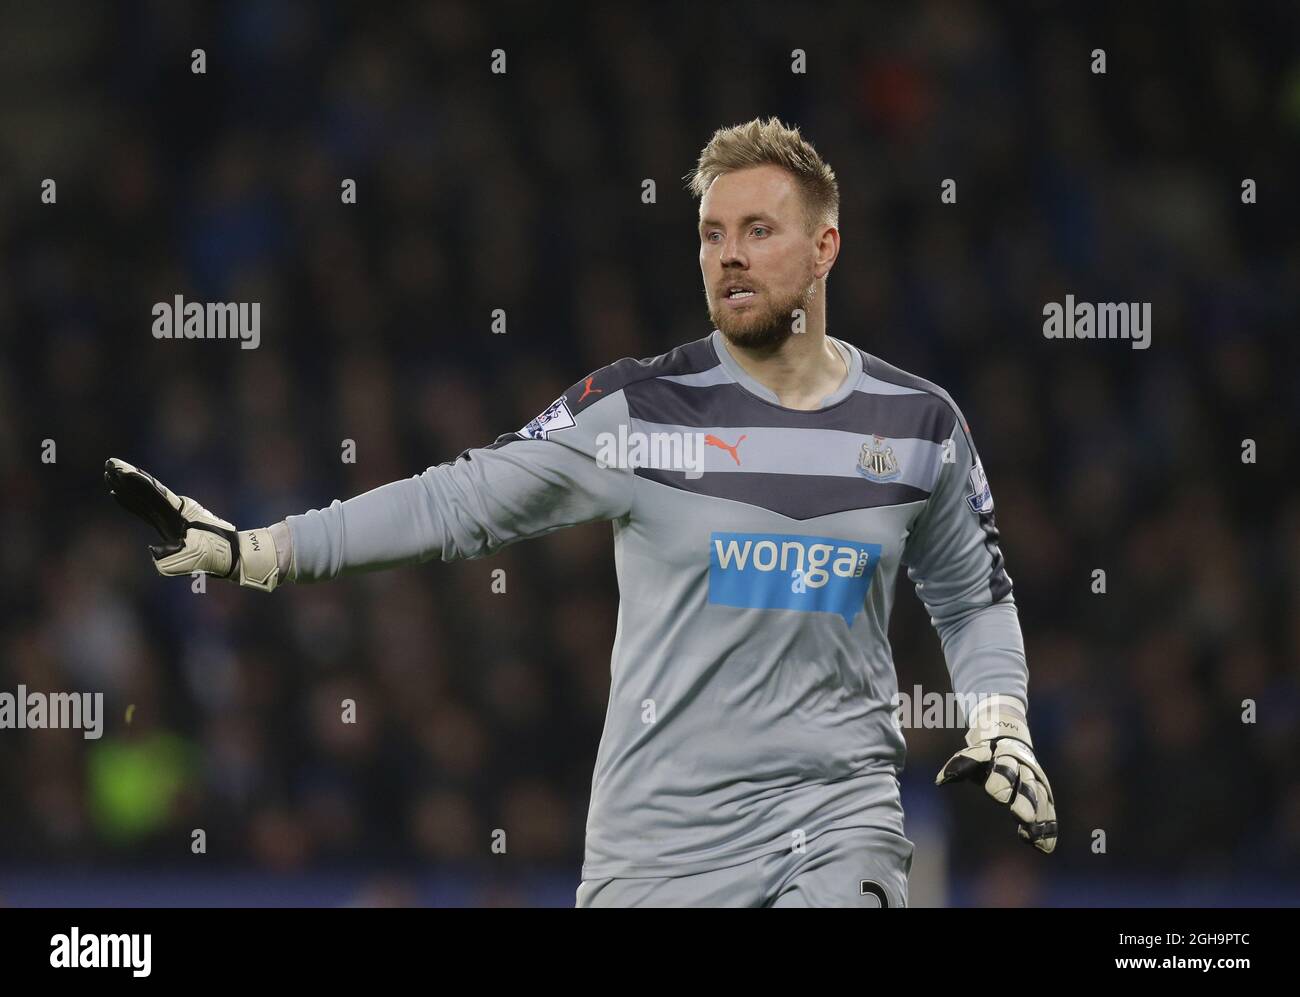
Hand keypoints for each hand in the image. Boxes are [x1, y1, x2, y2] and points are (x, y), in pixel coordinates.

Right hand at [104, 457, 278, 591]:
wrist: (232, 554)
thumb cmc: (215, 555)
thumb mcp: (196, 557)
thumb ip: (174, 559)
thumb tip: (152, 553)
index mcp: (179, 513)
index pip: (154, 494)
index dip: (138, 483)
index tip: (122, 470)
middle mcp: (175, 509)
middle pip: (147, 490)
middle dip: (128, 477)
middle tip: (109, 463)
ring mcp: (172, 514)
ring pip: (145, 496)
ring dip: (127, 485)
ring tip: (109, 472)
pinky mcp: (170, 522)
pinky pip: (146, 507)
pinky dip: (132, 500)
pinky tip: (119, 494)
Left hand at [936, 695, 1056, 853]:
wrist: (1011, 739)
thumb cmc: (986, 754)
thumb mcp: (974, 755)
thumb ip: (960, 765)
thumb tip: (941, 780)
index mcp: (1003, 756)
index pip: (1003, 767)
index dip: (1001, 780)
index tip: (998, 797)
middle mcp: (1023, 767)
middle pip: (1026, 783)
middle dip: (1024, 800)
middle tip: (1021, 816)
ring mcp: (1035, 780)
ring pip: (1039, 797)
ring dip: (1038, 816)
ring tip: (1034, 836)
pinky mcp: (1043, 792)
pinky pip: (1048, 808)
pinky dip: (1048, 826)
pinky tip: (1045, 846)